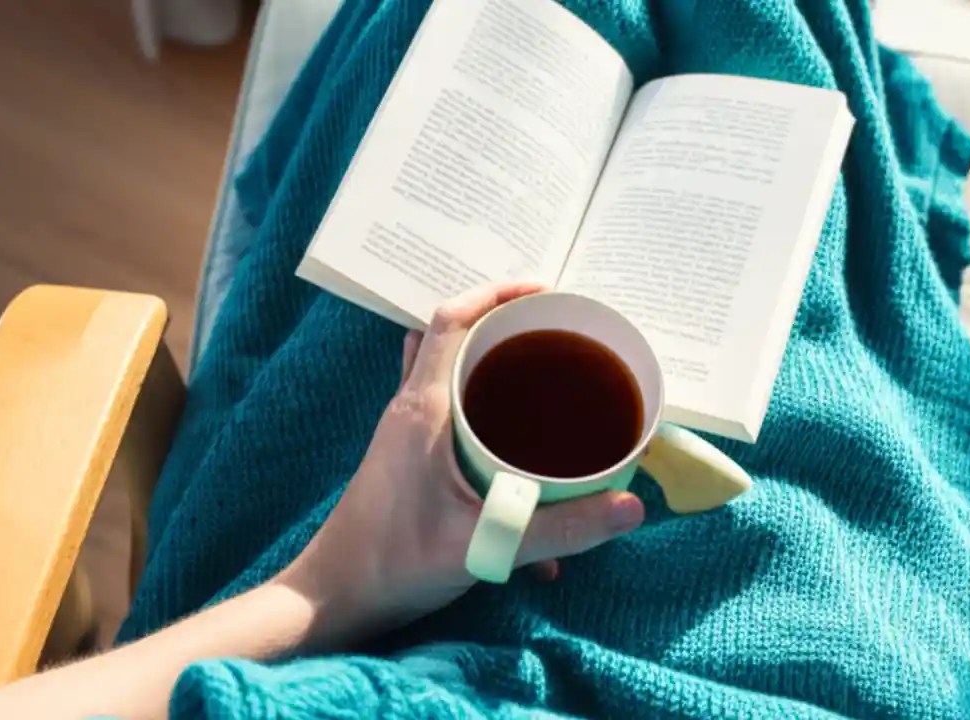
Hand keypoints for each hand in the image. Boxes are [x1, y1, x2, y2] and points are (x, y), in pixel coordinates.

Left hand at [278, 283, 644, 648]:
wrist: (337, 596)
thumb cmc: (395, 564)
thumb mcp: (485, 545)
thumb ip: (560, 529)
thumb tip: (631, 507)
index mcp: (422, 410)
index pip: (448, 322)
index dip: (492, 293)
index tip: (541, 291)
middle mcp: (411, 409)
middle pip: (452, 338)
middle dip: (501, 325)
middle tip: (553, 331)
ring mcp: (406, 431)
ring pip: (447, 371)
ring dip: (487, 364)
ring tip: (540, 372)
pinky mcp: (410, 456)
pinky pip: (447, 410)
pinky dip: (479, 410)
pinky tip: (518, 453)